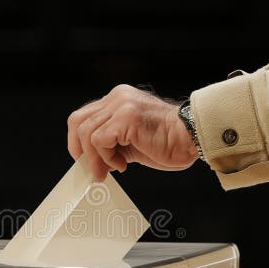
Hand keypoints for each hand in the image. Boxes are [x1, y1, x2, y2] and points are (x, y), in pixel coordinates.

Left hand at [67, 84, 198, 180]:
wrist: (191, 139)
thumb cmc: (167, 142)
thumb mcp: (130, 141)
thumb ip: (110, 144)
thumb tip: (90, 162)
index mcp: (118, 99)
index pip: (83, 116)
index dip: (78, 141)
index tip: (84, 160)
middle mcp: (117, 97)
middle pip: (77, 121)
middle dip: (79, 150)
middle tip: (92, 169)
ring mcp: (121, 105)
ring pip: (87, 133)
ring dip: (96, 158)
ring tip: (112, 169)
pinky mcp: (126, 117)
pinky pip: (100, 140)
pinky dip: (107, 157)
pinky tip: (122, 164)